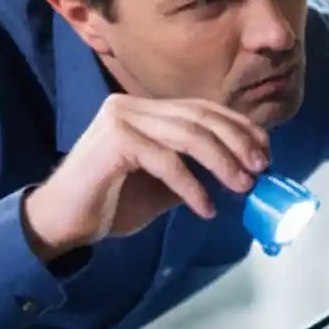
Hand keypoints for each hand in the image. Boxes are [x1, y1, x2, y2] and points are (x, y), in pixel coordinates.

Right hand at [21, 94, 270, 260]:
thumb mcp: (164, 184)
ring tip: (242, 187)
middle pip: (200, 117)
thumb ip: (196, 170)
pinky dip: (191, 186)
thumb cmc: (112, 202)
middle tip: (260, 170)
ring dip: (222, 162)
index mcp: (146, 109)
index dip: (239, 127)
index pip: (203, 109)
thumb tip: (243, 172)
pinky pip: (166, 161)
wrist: (63, 223)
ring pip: (188, 135)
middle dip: (237, 143)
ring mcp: (121, 118)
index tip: (266, 152)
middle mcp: (132, 105)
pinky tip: (206, 207)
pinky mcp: (114, 141)